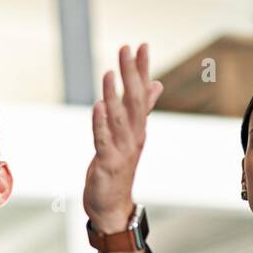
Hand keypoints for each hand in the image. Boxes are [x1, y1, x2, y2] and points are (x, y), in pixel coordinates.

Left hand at [83, 43, 163, 233]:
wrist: (112, 207)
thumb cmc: (118, 169)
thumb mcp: (130, 136)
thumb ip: (142, 109)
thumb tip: (155, 84)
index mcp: (138, 128)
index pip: (142, 93)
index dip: (142, 69)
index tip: (142, 45)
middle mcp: (133, 136)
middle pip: (134, 100)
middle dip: (130, 74)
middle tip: (127, 48)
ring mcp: (122, 150)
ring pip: (118, 118)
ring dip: (113, 94)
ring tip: (109, 72)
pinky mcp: (107, 164)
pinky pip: (104, 141)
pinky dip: (101, 123)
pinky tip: (97, 107)